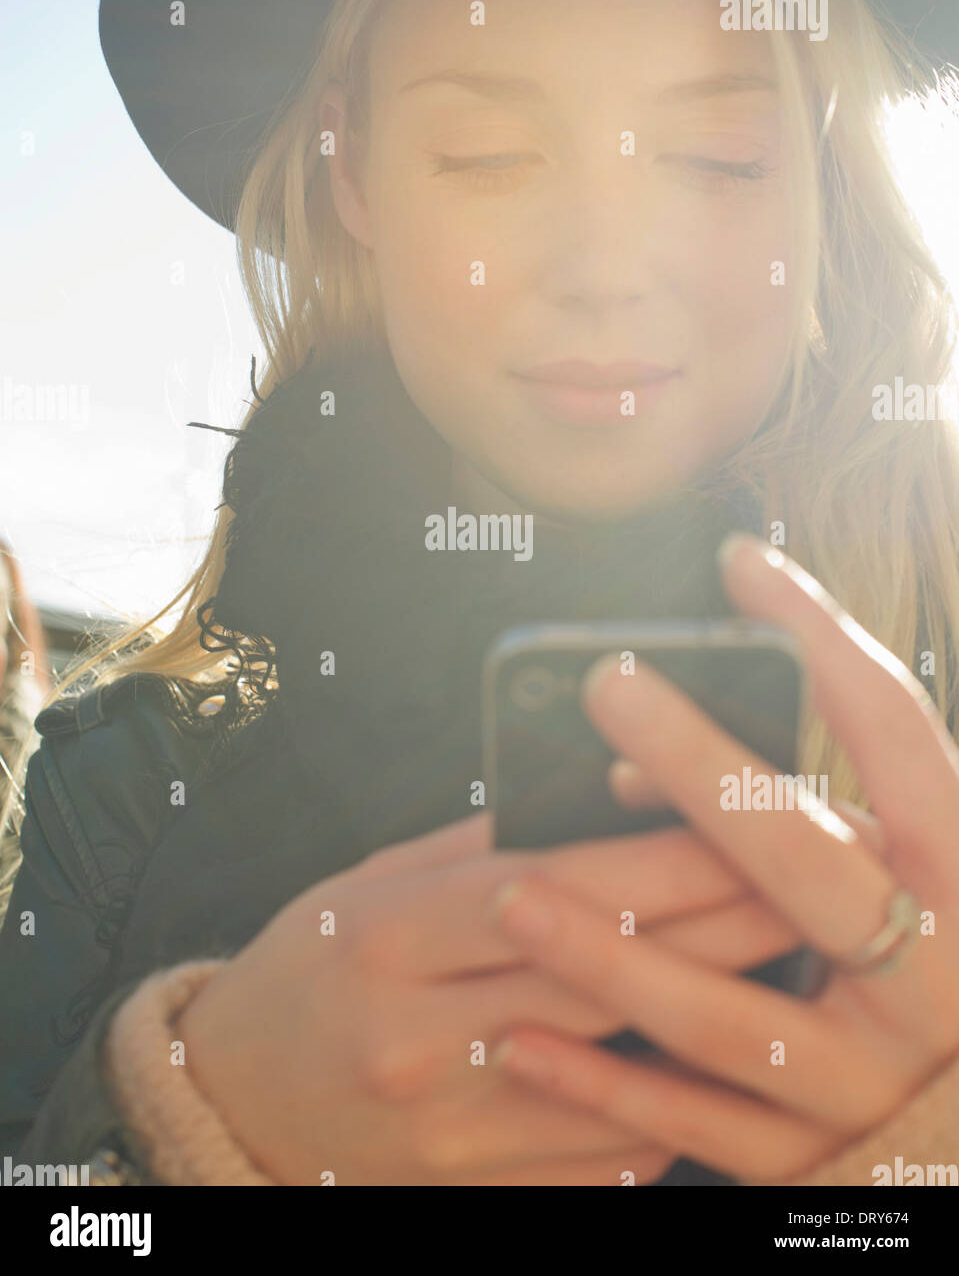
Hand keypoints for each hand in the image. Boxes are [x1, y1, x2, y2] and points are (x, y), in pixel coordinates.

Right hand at [174, 768, 802, 1185]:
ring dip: (711, 1020)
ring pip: (620, 1075)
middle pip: (607, 975)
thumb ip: (487, 845)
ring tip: (779, 967)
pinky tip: (701, 1061)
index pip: (558, 886)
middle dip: (724, 925)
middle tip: (802, 886)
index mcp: (390, 934)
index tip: (742, 821)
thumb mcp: (375, 879)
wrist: (237, 1094)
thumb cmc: (314, 965)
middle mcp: (417, 1034)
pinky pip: (602, 1157)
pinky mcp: (474, 1189)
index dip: (668, 853)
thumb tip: (605, 803)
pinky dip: (664, 1105)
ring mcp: (447, 1127)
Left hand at [490, 534, 958, 1181]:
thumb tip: (638, 761)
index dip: (828, 643)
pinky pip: (704, 1127)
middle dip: (705, 771)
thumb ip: (810, 821)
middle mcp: (934, 979)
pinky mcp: (820, 1159)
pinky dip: (609, 1085)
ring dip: (616, 951)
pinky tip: (523, 1038)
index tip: (743, 562)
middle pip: (807, 862)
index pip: (902, 740)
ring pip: (734, 1011)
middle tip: (610, 685)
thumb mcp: (896, 879)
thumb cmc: (915, 962)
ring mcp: (876, 1080)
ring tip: (514, 894)